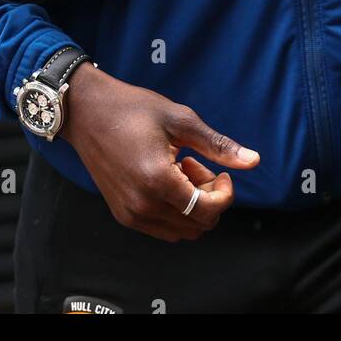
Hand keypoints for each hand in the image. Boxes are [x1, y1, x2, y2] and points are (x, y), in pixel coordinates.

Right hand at [60, 63, 259, 241]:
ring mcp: (130, 214)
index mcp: (158, 181)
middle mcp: (142, 205)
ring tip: (182, 171)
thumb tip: (254, 161)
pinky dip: (173, 210)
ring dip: (191, 207)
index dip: (225, 194)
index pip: (207, 211)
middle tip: (200, 166)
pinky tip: (166, 178)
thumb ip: (218, 146)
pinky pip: (161, 228)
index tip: (221, 170)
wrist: (86, 111)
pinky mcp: (122, 214)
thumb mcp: (180, 120)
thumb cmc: (131, 109)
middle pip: (197, 226)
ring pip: (181, 232)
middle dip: (209, 199)